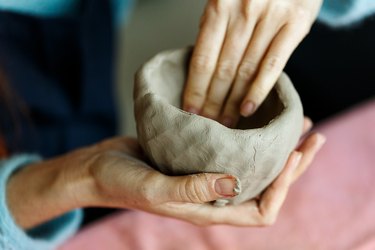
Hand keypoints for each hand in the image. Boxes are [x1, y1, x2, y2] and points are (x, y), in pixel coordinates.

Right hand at [8, 120, 323, 227]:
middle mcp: (214, 195)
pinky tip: (259, 118)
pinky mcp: (200, 157)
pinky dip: (252, 135)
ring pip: (254, 166)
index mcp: (209, 209)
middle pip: (266, 187)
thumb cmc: (123, 182)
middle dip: (293, 165)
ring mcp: (208, 175)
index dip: (282, 188)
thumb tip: (236, 182)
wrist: (102, 167)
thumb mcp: (155, 188)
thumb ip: (193, 189)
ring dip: (278, 148)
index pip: (261, 211)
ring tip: (298, 124)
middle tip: (313, 136)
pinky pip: (235, 148)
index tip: (294, 157)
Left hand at [183, 0, 321, 126]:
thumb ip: (216, 28)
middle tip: (207, 123)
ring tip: (225, 122)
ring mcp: (271, 18)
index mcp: (219, 6)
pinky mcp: (295, 24)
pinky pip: (274, 64)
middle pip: (223, 69)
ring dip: (233, 101)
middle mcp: (243, 11)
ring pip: (245, 70)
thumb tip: (203, 67)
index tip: (190, 110)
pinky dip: (259, 89)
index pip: (203, 59)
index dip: (195, 88)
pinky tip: (248, 108)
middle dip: (212, 101)